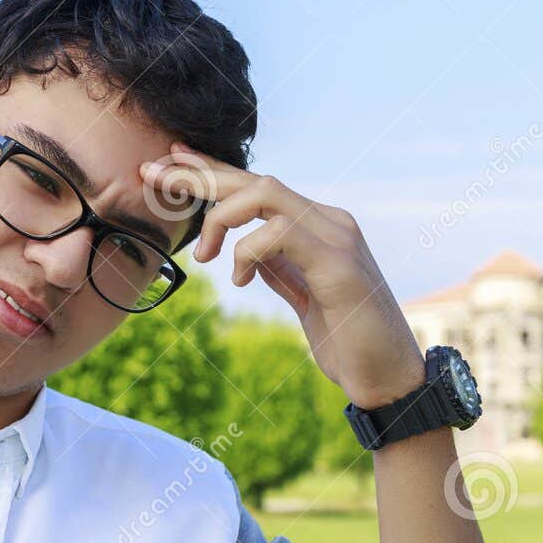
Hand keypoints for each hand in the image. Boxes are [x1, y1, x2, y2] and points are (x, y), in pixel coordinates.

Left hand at [141, 144, 424, 409]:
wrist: (391, 380)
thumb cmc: (350, 342)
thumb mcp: (304, 298)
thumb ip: (280, 268)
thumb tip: (245, 251)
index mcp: (319, 227)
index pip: (258, 186)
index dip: (211, 170)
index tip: (169, 162)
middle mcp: (330, 221)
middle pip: (254, 179)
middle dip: (198, 174)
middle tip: (151, 173)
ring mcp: (337, 236)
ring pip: (264, 193)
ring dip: (220, 218)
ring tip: (203, 257)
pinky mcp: (338, 262)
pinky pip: (279, 233)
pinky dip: (248, 252)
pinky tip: (241, 281)